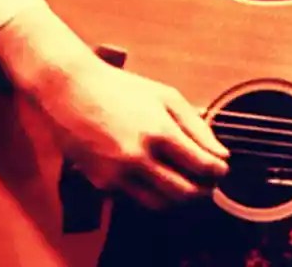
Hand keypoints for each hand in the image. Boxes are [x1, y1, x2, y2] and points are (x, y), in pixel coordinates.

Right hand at [33, 57, 229, 208]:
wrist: (70, 90)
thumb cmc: (122, 88)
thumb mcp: (166, 97)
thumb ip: (197, 126)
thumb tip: (221, 155)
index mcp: (159, 131)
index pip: (202, 166)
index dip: (218, 172)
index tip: (221, 170)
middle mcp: (138, 157)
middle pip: (185, 192)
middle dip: (203, 191)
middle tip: (208, 183)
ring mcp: (117, 173)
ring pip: (160, 203)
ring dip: (179, 199)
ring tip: (187, 185)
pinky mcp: (101, 182)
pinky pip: (136, 198)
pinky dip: (152, 194)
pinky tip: (157, 178)